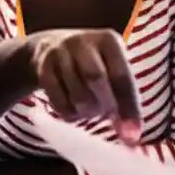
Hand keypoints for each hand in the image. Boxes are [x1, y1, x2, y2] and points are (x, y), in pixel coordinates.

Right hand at [27, 28, 142, 143]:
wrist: (49, 47)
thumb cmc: (92, 62)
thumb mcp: (111, 66)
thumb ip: (123, 96)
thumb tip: (132, 134)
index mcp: (108, 40)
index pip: (122, 76)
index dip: (128, 107)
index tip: (133, 135)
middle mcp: (83, 42)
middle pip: (96, 79)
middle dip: (104, 106)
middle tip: (106, 117)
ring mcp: (59, 54)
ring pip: (76, 93)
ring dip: (86, 111)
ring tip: (91, 111)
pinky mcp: (42, 68)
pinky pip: (57, 101)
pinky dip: (69, 113)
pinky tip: (74, 110)